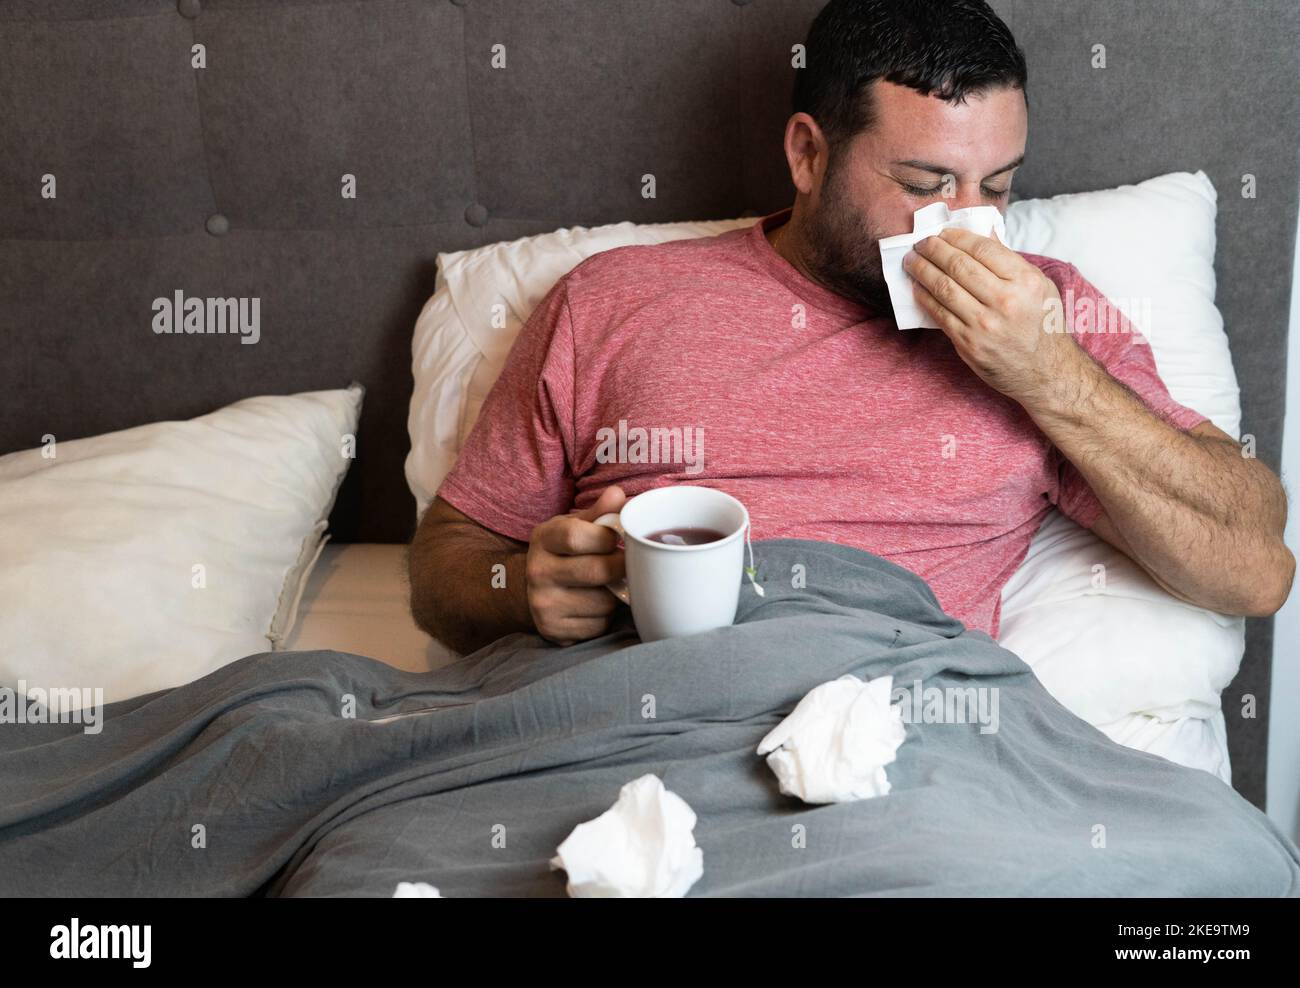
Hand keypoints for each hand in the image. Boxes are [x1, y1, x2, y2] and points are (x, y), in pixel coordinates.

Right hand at [525, 485, 627, 644]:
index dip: (606, 538)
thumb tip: (618, 495)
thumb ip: (599, 512)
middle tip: (626, 564)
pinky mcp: (554, 631)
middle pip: (596, 571)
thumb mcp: (573, 526)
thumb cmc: (562, 552)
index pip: (577, 536)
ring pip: (603, 602)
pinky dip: (605, 617)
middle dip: (620, 567)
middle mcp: (538, 572)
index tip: (616, 540)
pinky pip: (598, 625)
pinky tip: (595, 605)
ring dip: (614, 595)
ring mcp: (544, 605)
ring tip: (606, 586)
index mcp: (543, 539)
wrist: (527, 590)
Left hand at [904, 227, 1084, 405]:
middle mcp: (1005, 300)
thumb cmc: (1043, 325)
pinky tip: (916, 287)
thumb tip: (982, 235)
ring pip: (944, 288)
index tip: (943, 233)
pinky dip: (924, 297)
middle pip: (958, 265)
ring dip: (922, 271)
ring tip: (911, 261)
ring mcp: (984, 324)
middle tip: (920, 243)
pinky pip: (939, 314)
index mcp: (1025, 281)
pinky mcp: (968, 343)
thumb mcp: (1040, 286)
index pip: (982, 249)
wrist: (1045, 371)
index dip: (957, 238)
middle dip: (933, 250)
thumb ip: (1010, 262)